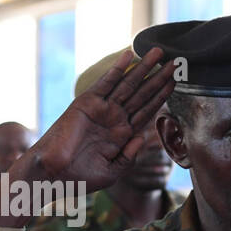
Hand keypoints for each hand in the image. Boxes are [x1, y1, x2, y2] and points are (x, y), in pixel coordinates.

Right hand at [17, 46, 175, 191]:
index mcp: (122, 135)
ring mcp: (102, 109)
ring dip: (144, 68)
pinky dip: (118, 68)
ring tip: (160, 52)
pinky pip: (106, 82)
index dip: (162, 96)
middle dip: (159, 78)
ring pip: (128, 85)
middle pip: (142, 94)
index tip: (176, 82)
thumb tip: (142, 137)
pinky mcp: (87, 103)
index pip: (147, 111)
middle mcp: (114, 118)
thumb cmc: (80, 177)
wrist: (53, 175)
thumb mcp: (113, 171)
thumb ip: (129, 156)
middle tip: (176, 61)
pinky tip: (131, 55)